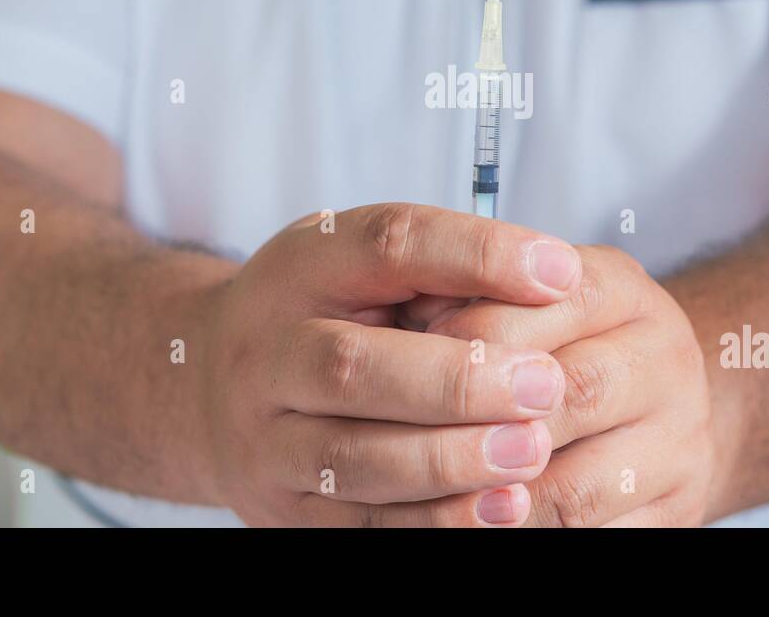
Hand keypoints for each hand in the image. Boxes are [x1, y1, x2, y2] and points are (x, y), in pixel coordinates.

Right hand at [198, 203, 581, 525]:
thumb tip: (554, 280)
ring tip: (531, 450)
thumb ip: (444, 268)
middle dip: (459, 380)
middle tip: (548, 384)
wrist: (208, 382)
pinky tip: (501, 509)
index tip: (560, 274)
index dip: (477, 255)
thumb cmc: (323, 311)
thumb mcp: (366, 265)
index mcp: (302, 268)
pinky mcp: (282, 509)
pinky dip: (435, 521)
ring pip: (351, 459)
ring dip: (451, 460)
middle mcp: (266, 354)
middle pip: (353, 366)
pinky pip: (360, 523)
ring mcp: (265, 440)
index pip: (388, 245)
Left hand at [419, 245, 715, 526]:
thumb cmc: (564, 342)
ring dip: (495, 497)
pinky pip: (591, 539)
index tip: (413, 346)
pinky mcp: (677, 511)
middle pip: (573, 392)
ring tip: (432, 492)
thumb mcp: (531, 298)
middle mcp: (665, 359)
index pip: (554, 300)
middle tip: (411, 432)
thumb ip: (477, 297)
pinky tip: (476, 522)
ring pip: (575, 486)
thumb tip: (411, 310)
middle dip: (482, 418)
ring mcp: (679, 442)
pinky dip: (523, 532)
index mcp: (623, 291)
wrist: (653, 403)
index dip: (477, 329)